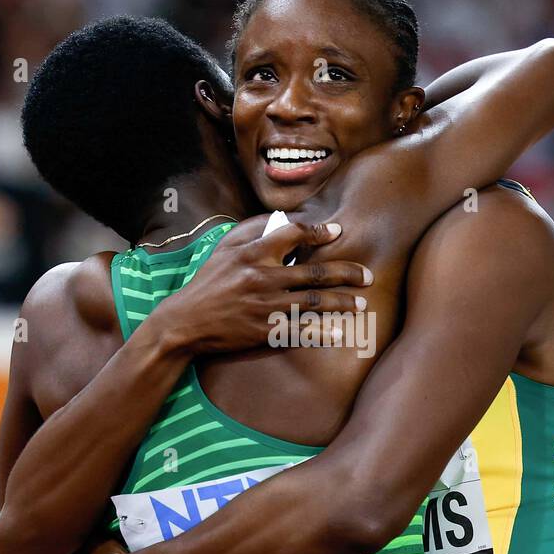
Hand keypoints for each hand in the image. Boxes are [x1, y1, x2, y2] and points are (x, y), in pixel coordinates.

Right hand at [154, 217, 371, 354]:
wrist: (186, 322)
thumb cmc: (208, 283)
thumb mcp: (223, 248)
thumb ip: (252, 231)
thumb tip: (282, 220)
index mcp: (253, 252)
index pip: (293, 234)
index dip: (319, 232)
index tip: (337, 232)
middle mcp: (263, 277)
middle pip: (315, 272)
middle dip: (346, 273)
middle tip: (367, 275)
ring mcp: (266, 306)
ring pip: (314, 302)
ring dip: (341, 302)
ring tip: (360, 303)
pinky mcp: (265, 330)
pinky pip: (300, 331)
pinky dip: (321, 332)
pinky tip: (339, 333)